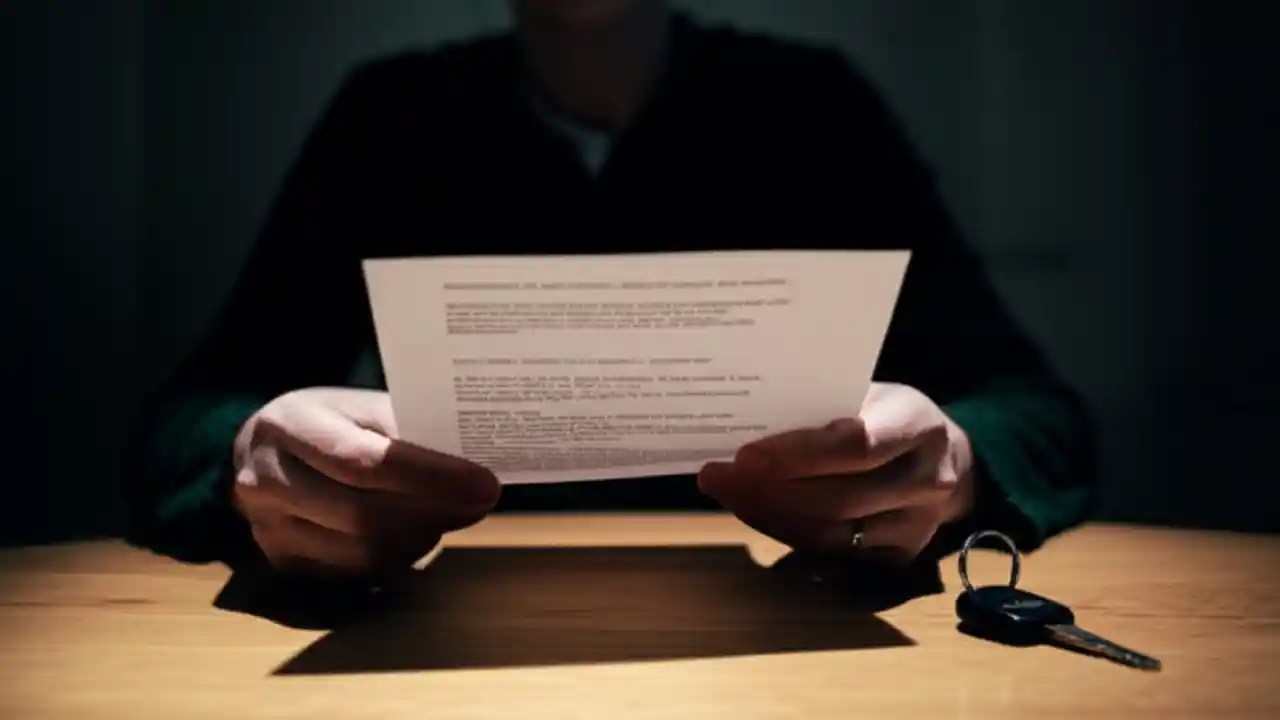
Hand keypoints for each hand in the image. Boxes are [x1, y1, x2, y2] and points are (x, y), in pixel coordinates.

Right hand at [231, 388, 499, 577]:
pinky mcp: (282, 561)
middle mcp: (266, 479)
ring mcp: (267, 527)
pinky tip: (417, 531)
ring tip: (451, 512)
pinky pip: (355, 573)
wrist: (267, 449)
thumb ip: (410, 435)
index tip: (484, 483)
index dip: (429, 478)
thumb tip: (474, 472)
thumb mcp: (366, 408)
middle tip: (481, 500)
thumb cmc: (333, 422)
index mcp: (290, 425)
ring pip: (363, 551)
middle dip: (434, 511)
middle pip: (363, 514)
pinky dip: (398, 556)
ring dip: (421, 536)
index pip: (362, 462)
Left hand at [697, 382, 974, 560]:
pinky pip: (831, 551)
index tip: (744, 455)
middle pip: (836, 498)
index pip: (854, 447)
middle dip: (766, 490)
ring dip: (768, 515)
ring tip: (726, 492)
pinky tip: (755, 510)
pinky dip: (786, 531)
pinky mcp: (901, 555)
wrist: (946, 456)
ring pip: (829, 532)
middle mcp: (926, 481)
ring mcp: (918, 525)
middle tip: (715, 476)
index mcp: (917, 427)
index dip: (796, 456)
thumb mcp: (867, 393)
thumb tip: (743, 420)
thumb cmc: (889, 414)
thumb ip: (820, 408)